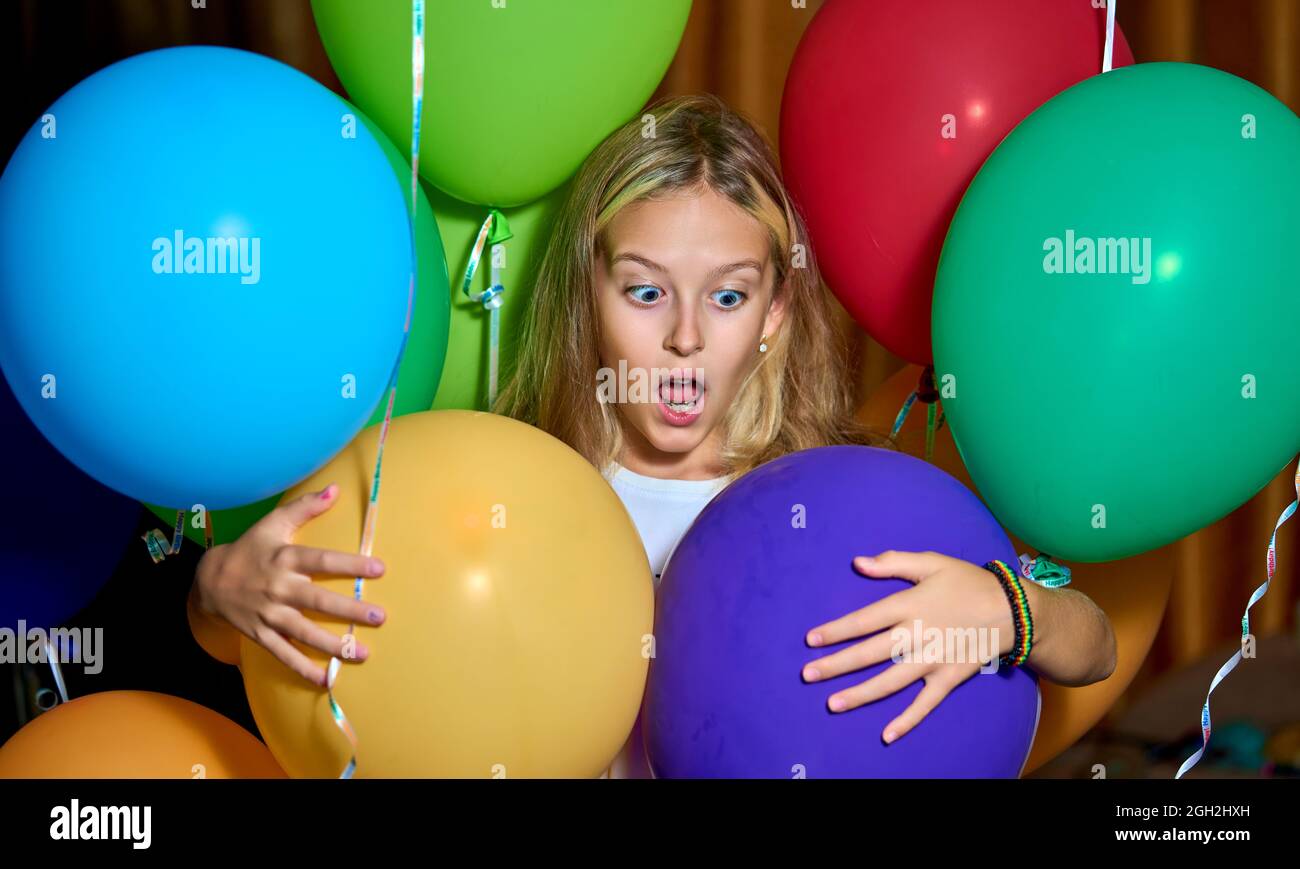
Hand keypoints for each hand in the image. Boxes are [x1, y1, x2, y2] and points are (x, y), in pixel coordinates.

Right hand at [191, 482, 386, 685]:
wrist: (208, 580)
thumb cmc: (251, 548)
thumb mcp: (274, 523)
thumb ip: (306, 507)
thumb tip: (335, 488)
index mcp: (285, 559)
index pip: (323, 560)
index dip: (351, 564)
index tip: (380, 569)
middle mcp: (278, 588)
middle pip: (318, 601)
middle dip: (349, 611)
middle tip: (380, 617)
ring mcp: (269, 614)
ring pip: (304, 632)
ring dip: (333, 645)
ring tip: (363, 653)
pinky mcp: (261, 634)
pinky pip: (283, 654)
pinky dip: (302, 668)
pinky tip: (325, 680)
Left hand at [802, 550, 1013, 743]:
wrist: (1012, 609)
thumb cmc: (966, 581)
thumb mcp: (931, 562)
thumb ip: (893, 563)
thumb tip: (857, 563)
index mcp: (909, 605)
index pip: (864, 621)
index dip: (836, 630)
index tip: (811, 640)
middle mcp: (917, 636)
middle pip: (869, 654)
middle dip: (836, 665)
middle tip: (807, 675)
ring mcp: (933, 661)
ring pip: (890, 682)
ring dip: (860, 695)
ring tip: (832, 704)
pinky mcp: (949, 678)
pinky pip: (925, 703)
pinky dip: (907, 719)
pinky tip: (887, 734)